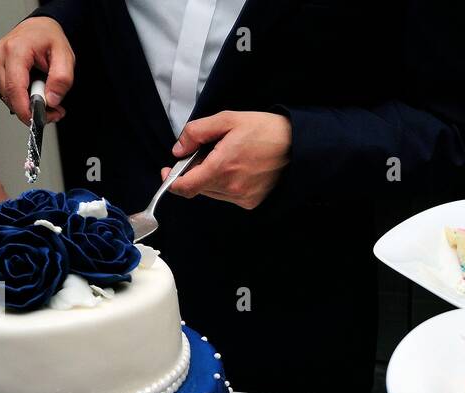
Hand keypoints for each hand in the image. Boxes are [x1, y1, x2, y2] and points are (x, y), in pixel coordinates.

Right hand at [0, 16, 73, 123]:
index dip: (25, 110)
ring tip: (42, 93)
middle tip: (53, 107)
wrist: (37, 29)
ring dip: (25, 104)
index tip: (37, 121)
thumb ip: (62, 79)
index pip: (14, 88)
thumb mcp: (65, 56)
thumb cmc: (48, 39)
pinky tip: (28, 89)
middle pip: (10, 96)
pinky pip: (3, 94)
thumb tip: (51, 100)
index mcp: (15, 49)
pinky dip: (17, 98)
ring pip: (6, 98)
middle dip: (32, 108)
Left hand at [163, 111, 291, 209]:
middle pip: (198, 188)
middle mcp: (232, 187)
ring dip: (211, 178)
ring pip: (212, 192)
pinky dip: (226, 183)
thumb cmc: (265, 130)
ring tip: (227, 157)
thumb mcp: (227, 119)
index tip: (168, 172)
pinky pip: (227, 195)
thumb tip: (178, 149)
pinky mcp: (251, 202)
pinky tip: (239, 168)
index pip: (186, 186)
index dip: (171, 181)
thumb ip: (197, 132)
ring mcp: (242, 197)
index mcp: (223, 167)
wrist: (297, 146)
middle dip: (195, 172)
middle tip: (207, 152)